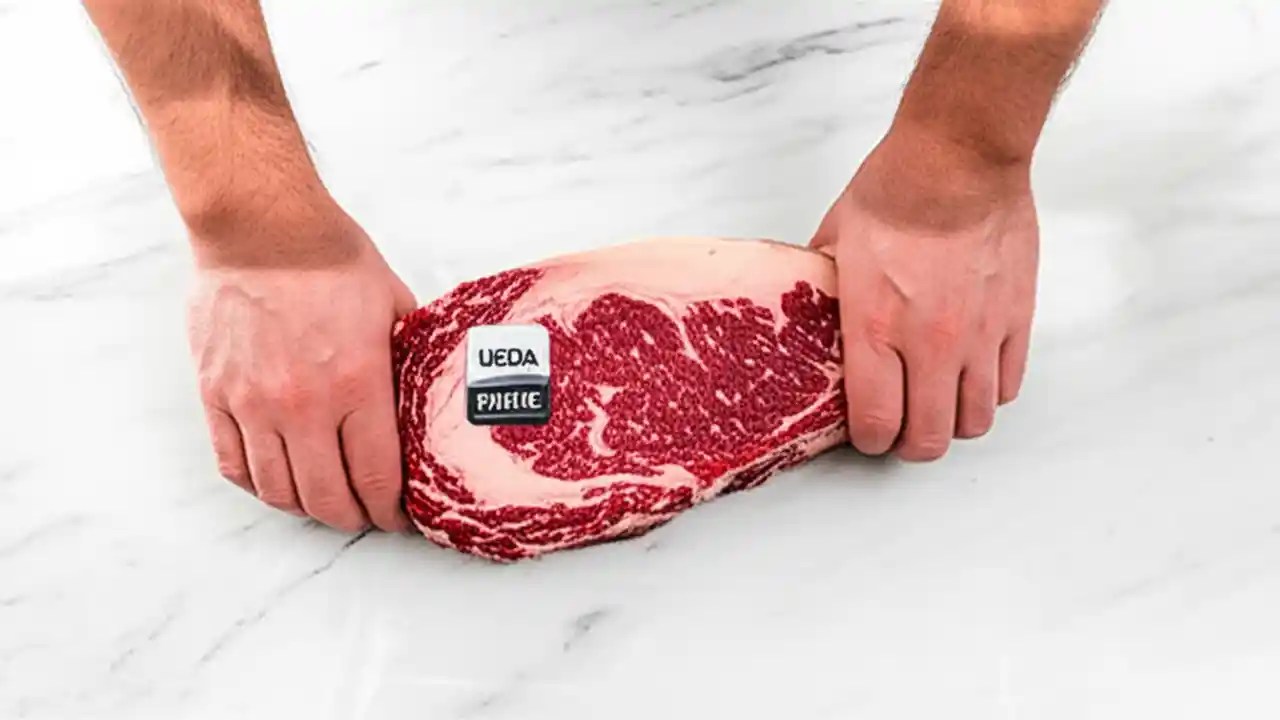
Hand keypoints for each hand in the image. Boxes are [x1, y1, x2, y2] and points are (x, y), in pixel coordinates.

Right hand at [187, 202, 417, 530]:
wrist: (263, 229)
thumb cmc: (331, 261)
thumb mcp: (395, 308)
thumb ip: (409, 360)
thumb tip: (427, 394)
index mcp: (358, 386)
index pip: (377, 478)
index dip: (391, 511)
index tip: (398, 517)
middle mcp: (305, 406)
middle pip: (328, 499)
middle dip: (353, 518)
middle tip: (365, 516)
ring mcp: (255, 404)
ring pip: (279, 491)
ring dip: (307, 508)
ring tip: (324, 503)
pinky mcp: (217, 395)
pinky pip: (234, 464)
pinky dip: (259, 485)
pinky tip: (278, 481)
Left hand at [812, 126, 1038, 460]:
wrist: (956, 160)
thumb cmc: (892, 192)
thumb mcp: (834, 245)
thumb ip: (822, 289)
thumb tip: (807, 304)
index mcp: (874, 331)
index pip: (876, 426)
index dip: (868, 441)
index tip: (865, 433)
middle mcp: (928, 345)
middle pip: (929, 440)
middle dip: (910, 444)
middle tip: (901, 429)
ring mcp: (977, 337)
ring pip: (975, 422)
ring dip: (953, 422)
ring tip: (938, 405)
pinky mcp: (1015, 320)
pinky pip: (1008, 385)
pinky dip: (989, 392)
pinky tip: (972, 376)